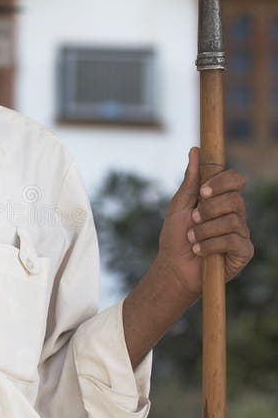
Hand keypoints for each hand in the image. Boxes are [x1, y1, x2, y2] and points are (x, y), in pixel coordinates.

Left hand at [157, 146, 253, 299]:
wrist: (173, 268)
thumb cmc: (176, 237)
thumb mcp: (180, 205)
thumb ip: (190, 180)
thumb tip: (196, 150)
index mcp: (222, 200)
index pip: (236, 180)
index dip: (222, 182)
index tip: (202, 191)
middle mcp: (235, 214)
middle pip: (236, 199)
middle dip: (209, 209)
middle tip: (193, 219)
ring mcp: (241, 233)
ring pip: (233, 220)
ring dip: (205, 230)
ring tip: (192, 239)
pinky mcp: (243, 252)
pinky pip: (233, 241)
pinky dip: (211, 245)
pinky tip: (199, 251)